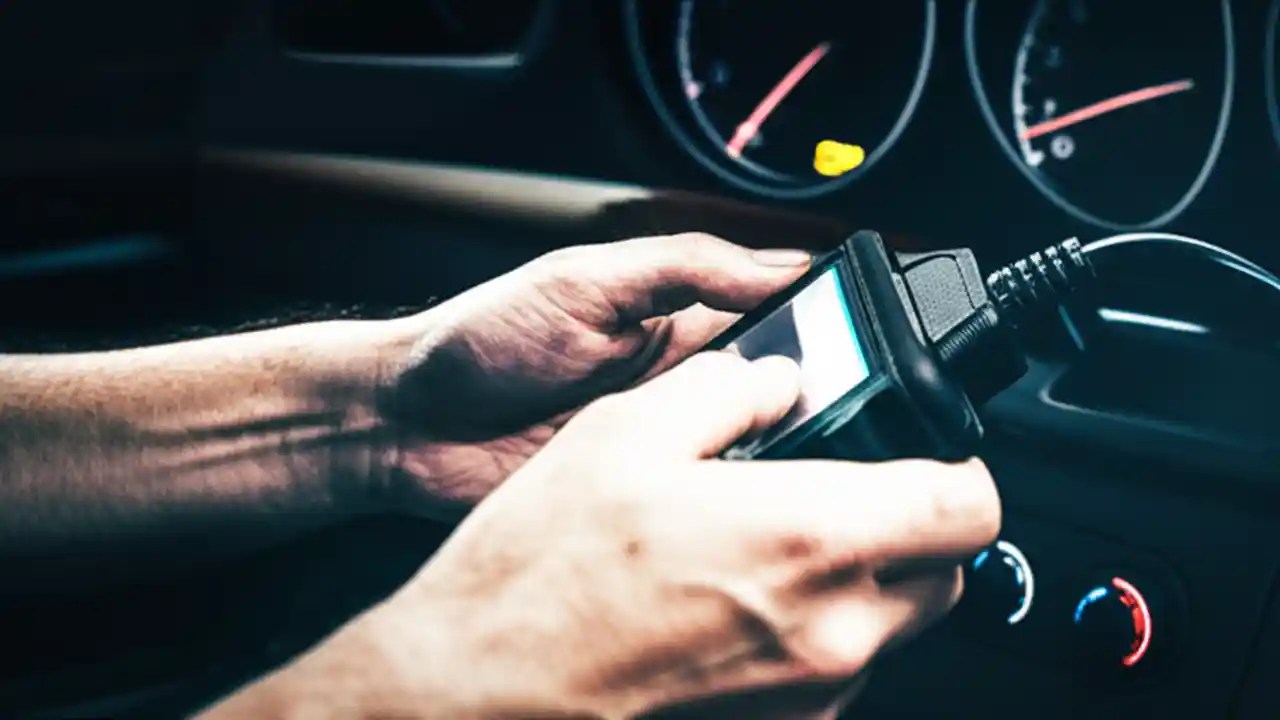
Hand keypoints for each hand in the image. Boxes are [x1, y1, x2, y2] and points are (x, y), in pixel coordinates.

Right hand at [221, 352, 1000, 718]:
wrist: (483, 690)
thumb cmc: (541, 575)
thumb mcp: (625, 432)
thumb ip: (727, 390)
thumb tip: (776, 380)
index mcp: (808, 537)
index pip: (970, 504)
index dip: (955, 468)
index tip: (921, 456)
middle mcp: (831, 631)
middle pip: (945, 571)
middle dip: (906, 526)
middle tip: (832, 496)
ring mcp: (810, 698)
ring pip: (890, 626)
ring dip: (853, 583)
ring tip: (758, 554)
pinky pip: (835, 674)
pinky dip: (808, 636)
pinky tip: (729, 609)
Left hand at [376, 233, 812, 515]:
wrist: (406, 427)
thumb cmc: (481, 340)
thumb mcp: (582, 281)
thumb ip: (682, 268)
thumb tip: (781, 263)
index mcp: (677, 320)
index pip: (776, 313)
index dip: (827, 322)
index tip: (872, 333)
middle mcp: (682, 385)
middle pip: (780, 390)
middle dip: (816, 400)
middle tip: (840, 412)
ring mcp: (665, 447)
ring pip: (755, 452)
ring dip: (780, 455)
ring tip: (805, 459)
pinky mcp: (642, 500)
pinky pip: (708, 503)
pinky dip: (735, 506)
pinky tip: (753, 507)